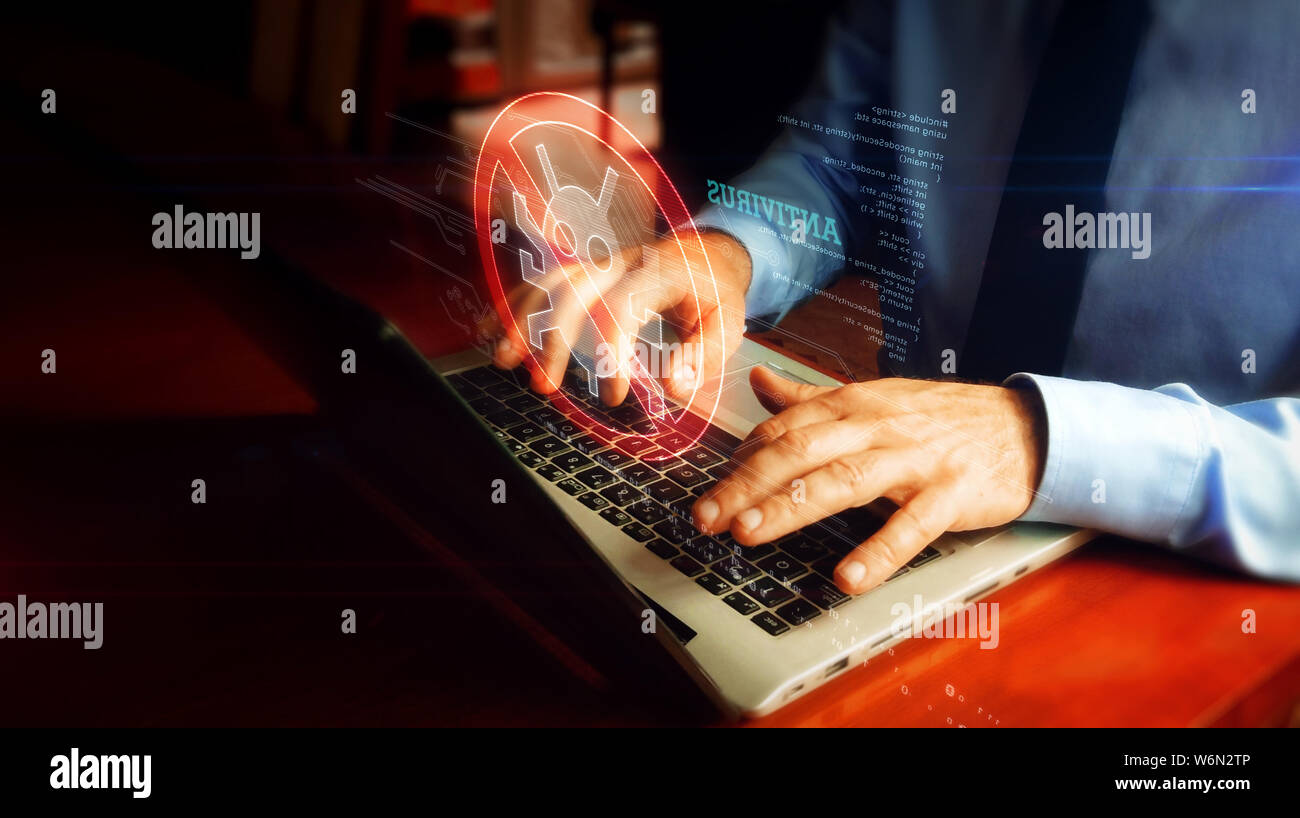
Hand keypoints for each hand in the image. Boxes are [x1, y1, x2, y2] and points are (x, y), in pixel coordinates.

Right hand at [480, 230, 750, 404]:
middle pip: (573, 291)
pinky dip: (514, 304)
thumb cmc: (715, 292)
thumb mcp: (728, 325)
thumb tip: (671, 388)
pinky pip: (543, 279)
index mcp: (660, 272)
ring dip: (521, 320)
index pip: (622, 308)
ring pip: (550, 282)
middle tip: (543, 386)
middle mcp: (623, 261)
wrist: (710, 251)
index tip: (613, 396)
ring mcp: (599, 262)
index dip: (611, 354)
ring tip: (504, 360)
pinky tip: (491, 329)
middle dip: (551, 340)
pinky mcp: (585, 268)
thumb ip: (702, 357)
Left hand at [692, 366, 1046, 593]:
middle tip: (706, 519)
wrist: (1027, 427)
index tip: (708, 491)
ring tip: (750, 535)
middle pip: (801, 451)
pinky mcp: (954, 492)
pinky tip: (847, 576)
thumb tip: (758, 382)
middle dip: (747, 485)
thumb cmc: (940, 418)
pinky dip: (879, 551)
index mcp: (854, 404)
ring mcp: (917, 459)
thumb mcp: (874, 400)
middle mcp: (878, 426)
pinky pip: (913, 524)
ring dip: (792, 507)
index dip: (742, 460)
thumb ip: (812, 397)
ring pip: (845, 480)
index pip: (785, 429)